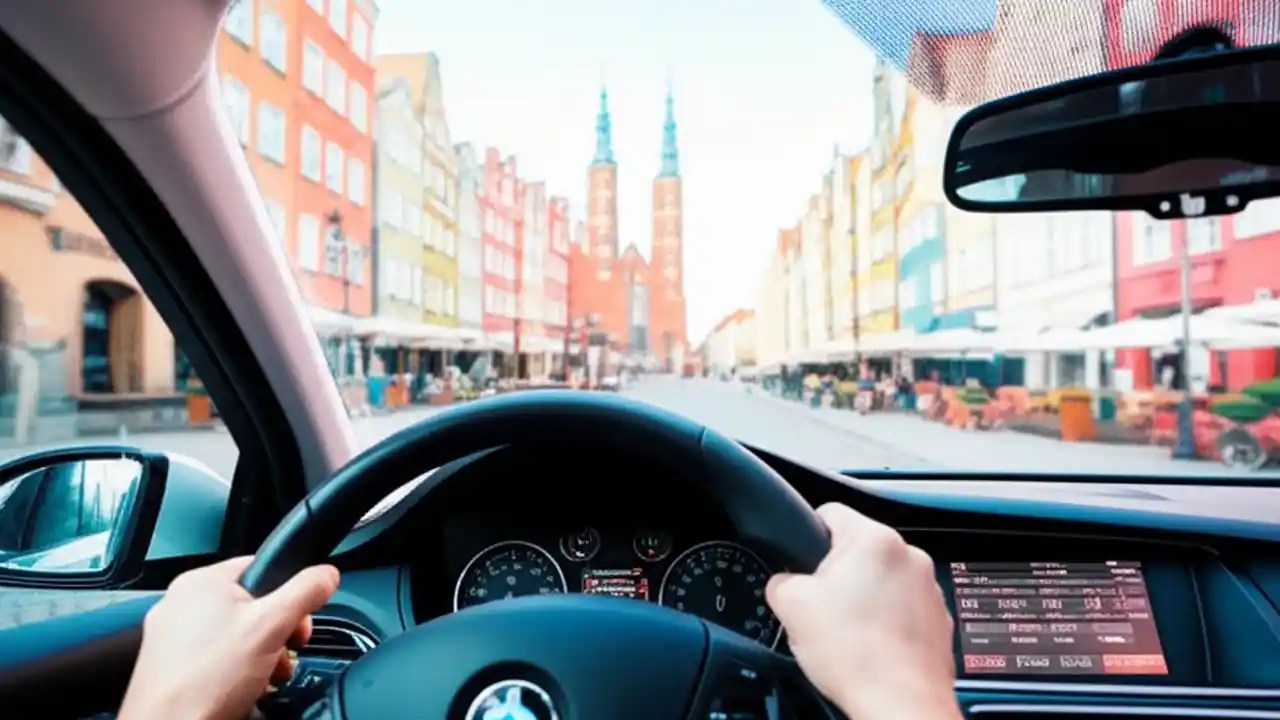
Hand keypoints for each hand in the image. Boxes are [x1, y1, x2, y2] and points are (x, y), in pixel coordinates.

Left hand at [119, 556, 339, 719]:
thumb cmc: (204, 682)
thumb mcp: (271, 627)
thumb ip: (305, 592)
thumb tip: (325, 574)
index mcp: (201, 581)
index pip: (261, 567)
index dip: (289, 593)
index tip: (298, 620)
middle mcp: (181, 603)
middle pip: (251, 604)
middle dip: (276, 633)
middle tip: (282, 653)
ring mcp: (171, 636)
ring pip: (235, 634)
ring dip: (259, 656)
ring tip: (261, 677)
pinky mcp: (170, 666)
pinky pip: (216, 657)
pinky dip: (234, 671)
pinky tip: (241, 688)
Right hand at [766, 503, 960, 719]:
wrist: (900, 705)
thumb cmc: (857, 656)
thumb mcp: (791, 606)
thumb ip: (780, 580)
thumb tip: (785, 582)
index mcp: (875, 539)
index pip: (829, 512)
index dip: (806, 535)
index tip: (802, 562)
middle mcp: (910, 556)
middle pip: (857, 551)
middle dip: (836, 576)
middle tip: (821, 609)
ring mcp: (929, 588)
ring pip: (881, 580)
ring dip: (863, 600)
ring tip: (848, 634)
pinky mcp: (939, 618)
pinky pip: (902, 608)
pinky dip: (885, 622)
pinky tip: (870, 647)